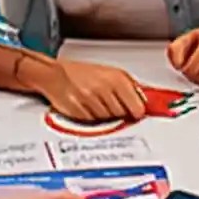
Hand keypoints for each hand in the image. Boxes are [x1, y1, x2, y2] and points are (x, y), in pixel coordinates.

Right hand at [31, 58, 146, 122]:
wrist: (55, 75)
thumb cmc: (82, 73)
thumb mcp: (109, 73)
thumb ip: (128, 87)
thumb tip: (143, 101)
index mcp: (116, 78)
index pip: (137, 106)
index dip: (137, 112)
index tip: (136, 113)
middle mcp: (104, 89)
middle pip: (122, 115)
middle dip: (119, 113)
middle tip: (111, 105)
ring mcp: (91, 101)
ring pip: (108, 121)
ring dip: (105, 117)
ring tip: (97, 104)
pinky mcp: (79, 113)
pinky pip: (93, 124)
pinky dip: (92, 120)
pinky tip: (88, 108)